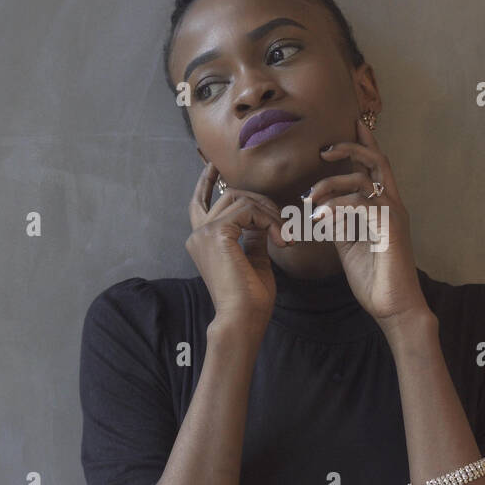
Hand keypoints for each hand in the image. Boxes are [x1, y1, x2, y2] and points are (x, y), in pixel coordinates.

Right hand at [186, 161, 290, 330]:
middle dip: (262, 202)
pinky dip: (269, 220)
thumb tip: (264, 222)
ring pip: (241, 199)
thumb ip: (254, 237)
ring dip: (271, 214)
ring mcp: (203, 232)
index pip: (201, 201)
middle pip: (230, 195)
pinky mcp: (216, 232)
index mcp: (202, 240)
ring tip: (287, 237)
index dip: (207, 180)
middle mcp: (197, 233)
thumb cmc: (250, 299)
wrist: (243, 318)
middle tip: (286, 225)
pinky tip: (281, 239)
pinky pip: (247, 209)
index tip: (215, 166)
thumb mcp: (255, 260)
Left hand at [308, 115, 429, 323]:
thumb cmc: (374, 279)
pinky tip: (319, 217)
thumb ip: (338, 222)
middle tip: (323, 150)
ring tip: (309, 200)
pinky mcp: (389, 226)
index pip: (375, 167)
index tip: (350, 124)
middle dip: (350, 148)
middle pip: (376, 161)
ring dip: (330, 185)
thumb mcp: (348, 245)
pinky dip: (335, 206)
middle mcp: (393, 205)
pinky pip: (360, 204)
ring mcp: (393, 214)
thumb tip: (320, 208)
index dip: (364, 142)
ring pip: (363, 180)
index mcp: (385, 207)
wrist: (394, 307)